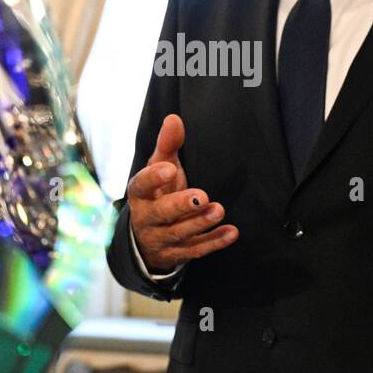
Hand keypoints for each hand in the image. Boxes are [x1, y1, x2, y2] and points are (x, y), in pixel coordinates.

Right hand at [127, 114, 237, 273]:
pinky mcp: (177, 253)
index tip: (169, 168)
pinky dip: (214, 242)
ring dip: (200, 223)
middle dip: (180, 206)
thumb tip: (174, 118)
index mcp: (140, 193)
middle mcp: (147, 217)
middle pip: (161, 213)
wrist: (147, 236)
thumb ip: (167, 145)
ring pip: (179, 234)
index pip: (142, 185)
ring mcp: (161, 238)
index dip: (154, 178)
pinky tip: (231, 232)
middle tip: (201, 196)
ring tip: (219, 210)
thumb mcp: (160, 167)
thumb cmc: (158, 192)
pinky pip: (196, 250)